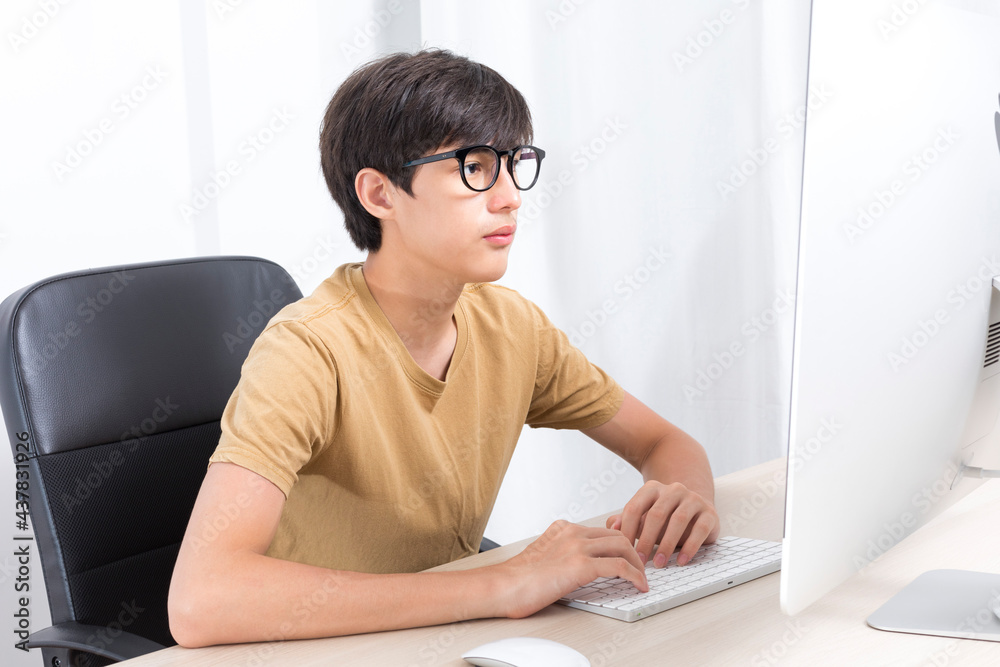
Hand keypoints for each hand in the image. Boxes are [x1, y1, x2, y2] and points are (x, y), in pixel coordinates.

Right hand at [491, 520, 647, 618]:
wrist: (503, 587)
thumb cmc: (518, 579)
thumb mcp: (543, 555)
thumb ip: (561, 552)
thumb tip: (576, 566)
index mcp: (564, 529)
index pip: (602, 530)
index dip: (621, 542)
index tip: (630, 554)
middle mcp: (572, 533)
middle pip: (617, 535)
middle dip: (634, 550)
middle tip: (642, 566)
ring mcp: (577, 547)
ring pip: (622, 546)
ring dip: (638, 563)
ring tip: (643, 577)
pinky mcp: (580, 565)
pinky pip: (619, 567)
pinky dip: (635, 576)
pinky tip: (639, 585)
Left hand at [606, 480, 719, 568]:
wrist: (695, 511)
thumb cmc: (664, 519)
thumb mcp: (643, 519)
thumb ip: (625, 521)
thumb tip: (612, 527)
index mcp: (652, 489)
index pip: (635, 507)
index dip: (627, 530)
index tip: (624, 550)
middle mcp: (673, 489)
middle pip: (656, 514)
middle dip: (646, 540)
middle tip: (641, 561)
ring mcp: (693, 499)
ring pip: (678, 520)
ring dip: (667, 545)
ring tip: (659, 563)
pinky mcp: (709, 512)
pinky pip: (700, 529)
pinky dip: (690, 547)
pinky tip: (681, 560)